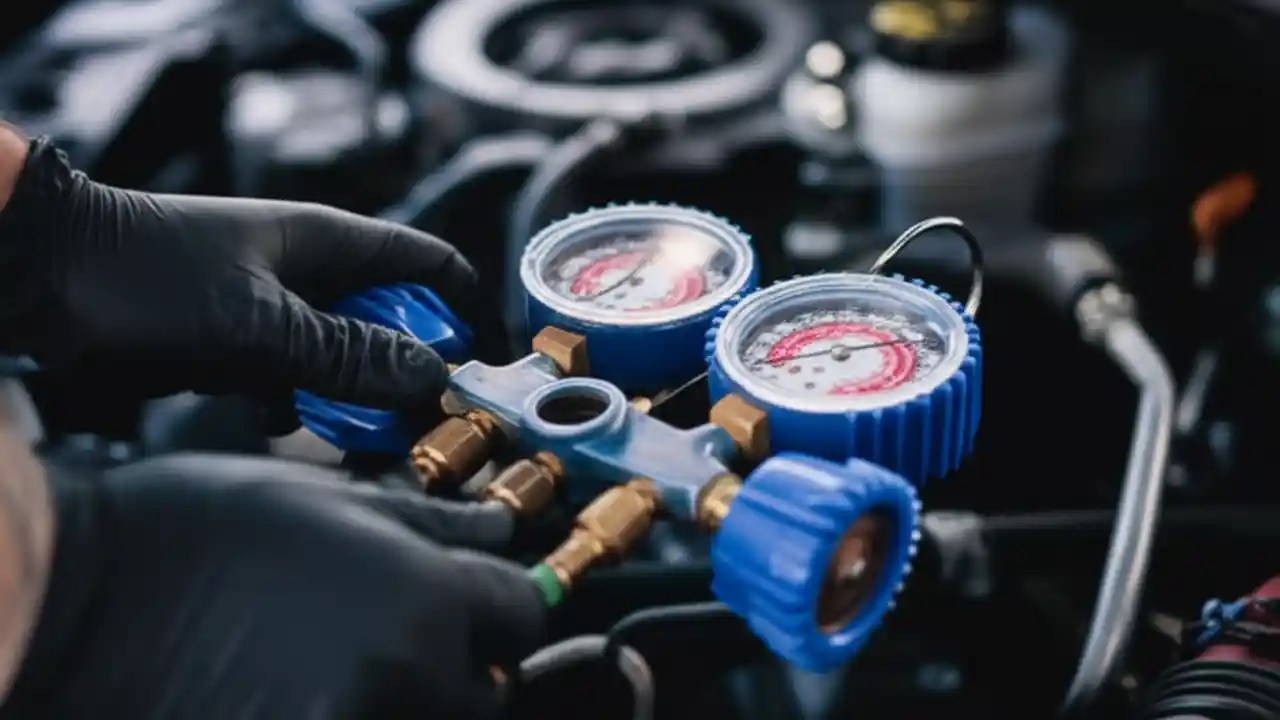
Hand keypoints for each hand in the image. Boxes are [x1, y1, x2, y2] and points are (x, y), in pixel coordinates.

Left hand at [0, 133, 497, 411]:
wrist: (41, 280)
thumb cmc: (148, 279)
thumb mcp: (262, 325)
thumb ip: (350, 355)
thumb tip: (433, 378)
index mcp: (329, 242)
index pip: (427, 264)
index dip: (465, 308)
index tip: (485, 365)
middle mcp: (309, 271)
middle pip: (392, 318)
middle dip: (413, 367)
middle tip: (426, 422)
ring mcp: (273, 306)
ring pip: (343, 355)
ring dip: (355, 396)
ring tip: (363, 438)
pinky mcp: (237, 342)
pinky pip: (292, 377)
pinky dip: (296, 404)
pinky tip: (279, 424)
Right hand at [1, 454, 543, 718]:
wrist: (81, 603)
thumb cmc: (196, 533)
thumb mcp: (326, 498)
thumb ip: (430, 520)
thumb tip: (497, 526)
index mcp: (423, 600)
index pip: (522, 613)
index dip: (500, 599)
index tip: (475, 597)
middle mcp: (406, 678)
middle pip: (486, 688)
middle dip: (461, 663)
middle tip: (403, 635)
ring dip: (411, 697)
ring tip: (346, 663)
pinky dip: (358, 713)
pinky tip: (310, 689)